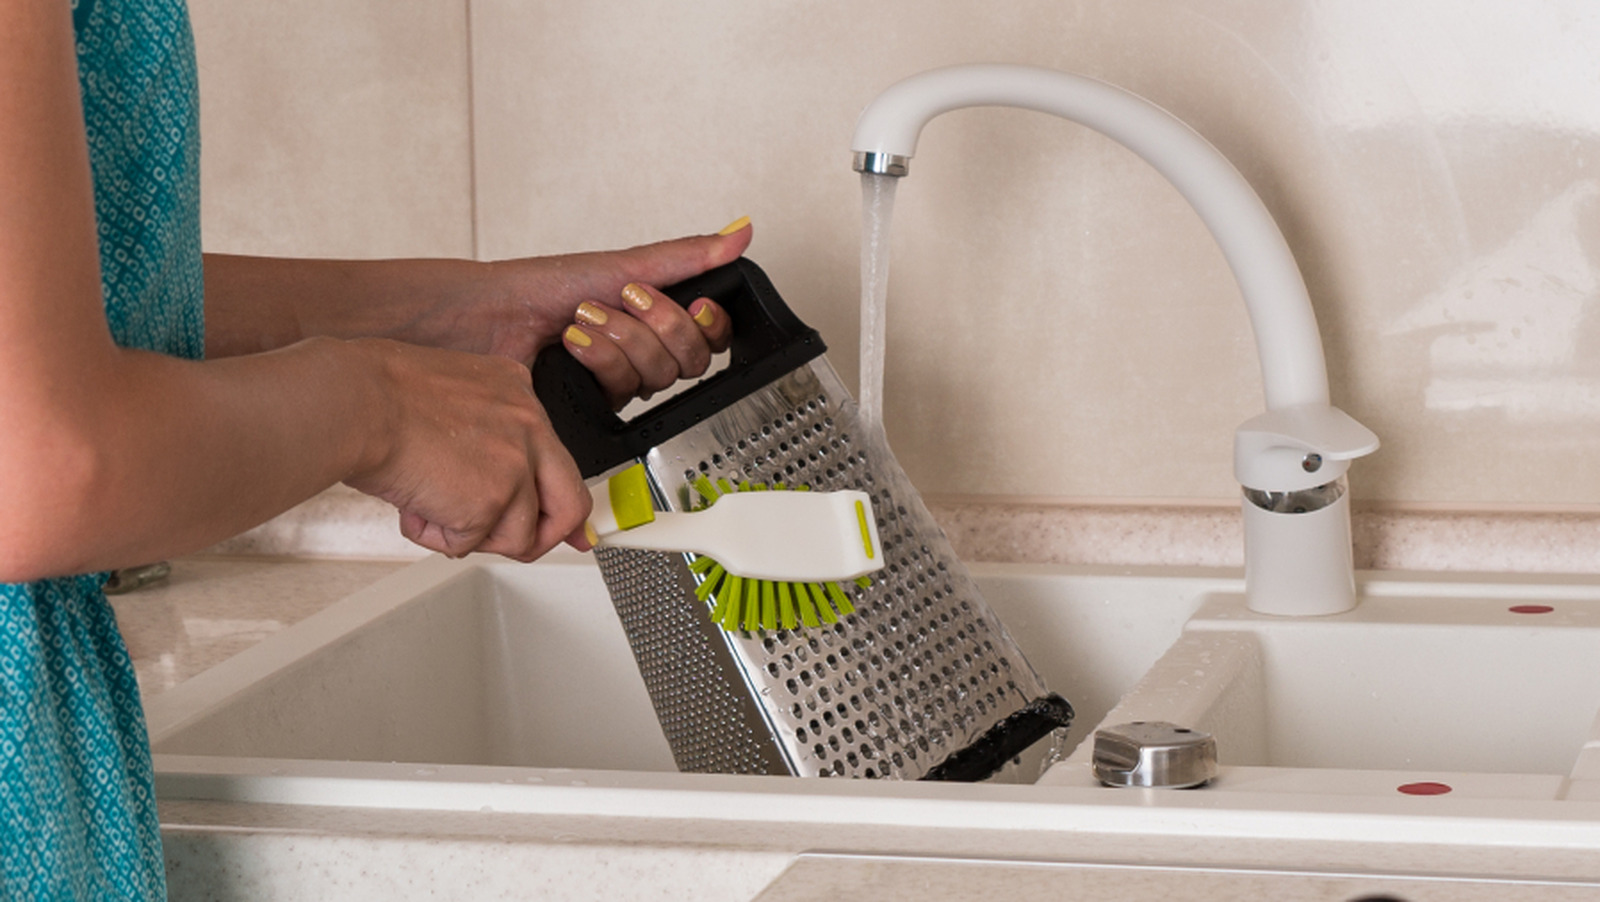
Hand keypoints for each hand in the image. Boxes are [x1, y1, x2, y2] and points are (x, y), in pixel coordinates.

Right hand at [342, 339, 591, 559]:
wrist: (357, 402)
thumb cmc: (379, 397)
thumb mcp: (451, 402)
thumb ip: (483, 440)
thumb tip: (502, 492)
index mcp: (518, 394)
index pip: (559, 459)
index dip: (555, 502)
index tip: (572, 531)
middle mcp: (529, 426)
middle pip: (570, 503)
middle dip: (545, 537)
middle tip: (515, 544)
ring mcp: (516, 464)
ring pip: (518, 536)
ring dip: (471, 535)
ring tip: (431, 505)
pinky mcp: (492, 499)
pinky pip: (469, 545)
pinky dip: (436, 537)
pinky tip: (414, 505)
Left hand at [476, 218, 749, 407]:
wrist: (496, 317)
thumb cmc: (547, 286)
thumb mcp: (627, 264)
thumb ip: (689, 255)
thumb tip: (739, 232)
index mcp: (655, 315)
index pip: (711, 336)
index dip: (707, 324)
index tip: (694, 305)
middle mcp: (643, 349)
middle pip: (690, 360)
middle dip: (657, 327)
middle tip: (625, 301)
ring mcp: (622, 378)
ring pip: (657, 377)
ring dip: (620, 340)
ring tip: (586, 320)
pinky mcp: (599, 403)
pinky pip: (625, 393)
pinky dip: (599, 362)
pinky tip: (575, 348)